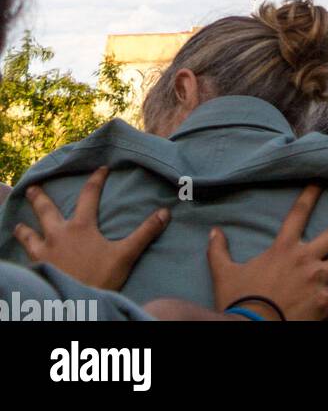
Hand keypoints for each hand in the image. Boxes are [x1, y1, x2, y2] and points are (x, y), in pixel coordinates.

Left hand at [13, 168, 168, 290]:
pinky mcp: (37, 269)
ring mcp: (44, 253)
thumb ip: (144, 233)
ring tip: (19, 225)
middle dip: (40, 198)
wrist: (72, 303)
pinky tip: (25, 255)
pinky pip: (27, 258)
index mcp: (80, 226)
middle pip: (46, 211)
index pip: (89, 195)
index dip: (96, 179)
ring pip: (29, 236)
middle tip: (32, 188)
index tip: (101, 169)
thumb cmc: (98, 278)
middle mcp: (58, 235)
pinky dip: (25, 252)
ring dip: (24, 229)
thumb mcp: (125, 255)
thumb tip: (165, 212)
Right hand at [208, 186, 327, 321]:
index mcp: (284, 248)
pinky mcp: (326, 304)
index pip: (298, 213)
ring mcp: (319, 280)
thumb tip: (213, 232)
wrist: (251, 326)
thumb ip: (219, 252)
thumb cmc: (240, 301)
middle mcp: (306, 259)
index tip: (321, 180)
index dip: (310, 194)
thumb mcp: (225, 274)